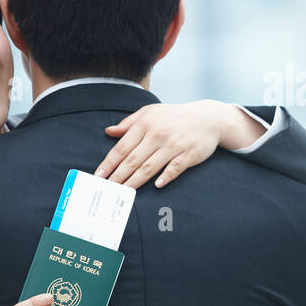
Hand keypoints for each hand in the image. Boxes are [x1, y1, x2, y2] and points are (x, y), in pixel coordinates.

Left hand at [94, 100, 264, 188]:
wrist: (207, 118)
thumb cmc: (175, 117)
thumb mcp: (150, 113)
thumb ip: (129, 123)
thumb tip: (109, 132)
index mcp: (145, 124)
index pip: (122, 147)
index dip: (109, 163)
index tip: (98, 176)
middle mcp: (157, 134)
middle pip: (133, 160)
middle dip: (118, 176)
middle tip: (107, 189)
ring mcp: (173, 144)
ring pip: (150, 167)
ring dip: (135, 181)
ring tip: (124, 192)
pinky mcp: (188, 154)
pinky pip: (175, 168)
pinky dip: (166, 176)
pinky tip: (157, 185)